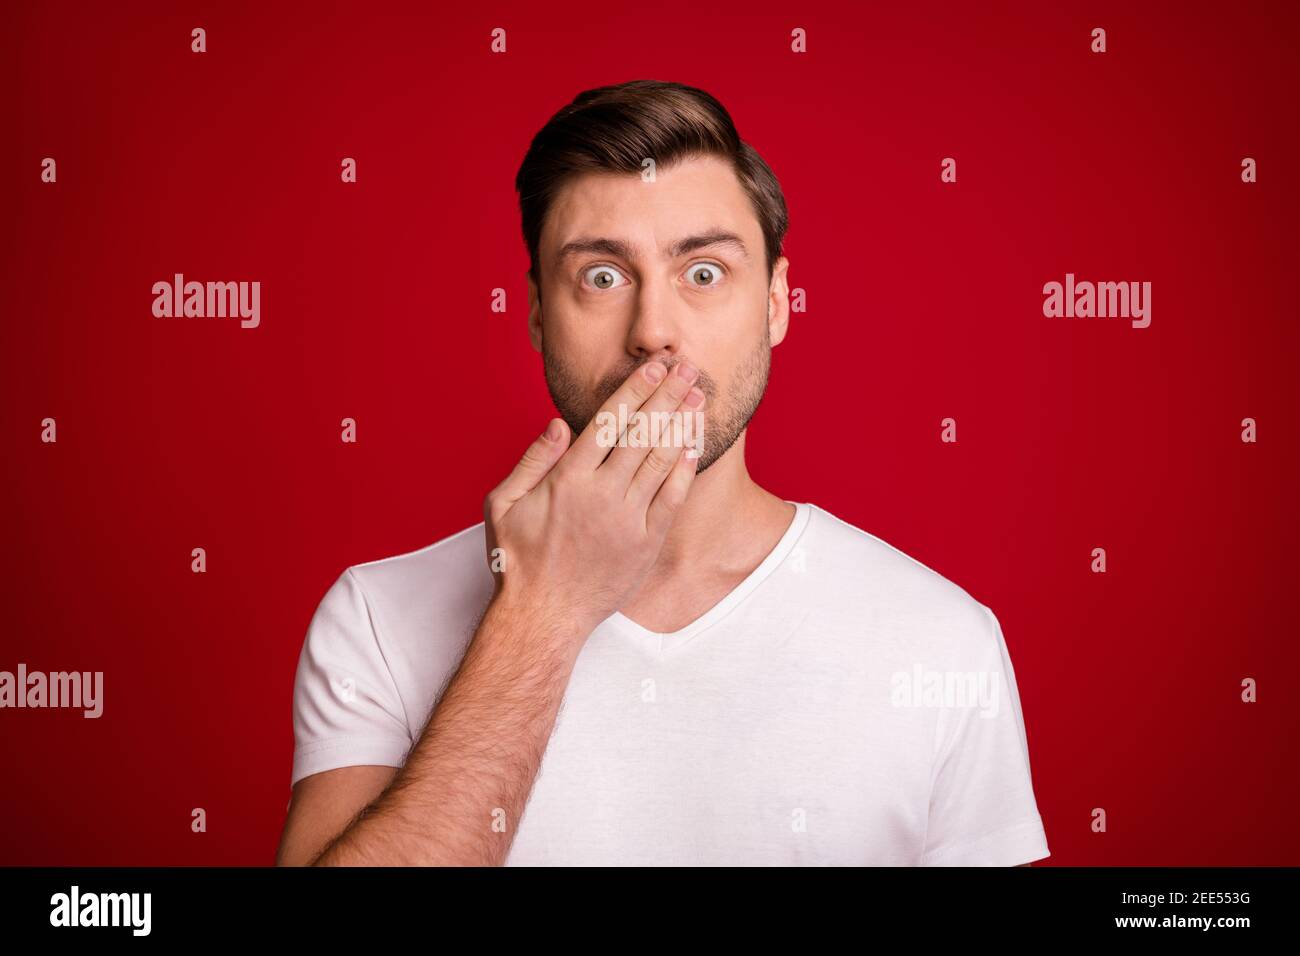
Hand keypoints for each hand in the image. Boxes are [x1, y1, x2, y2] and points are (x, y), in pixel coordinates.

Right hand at [483, 357, 706, 640]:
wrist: (544, 616)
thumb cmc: (518, 560)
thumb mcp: (503, 505)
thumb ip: (532, 461)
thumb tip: (559, 424)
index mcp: (569, 480)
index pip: (610, 421)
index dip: (636, 389)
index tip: (654, 366)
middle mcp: (603, 494)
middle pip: (644, 432)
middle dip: (667, 394)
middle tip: (686, 368)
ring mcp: (629, 519)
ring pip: (662, 459)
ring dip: (682, 423)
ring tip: (697, 396)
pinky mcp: (646, 543)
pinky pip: (673, 498)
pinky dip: (685, 468)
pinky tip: (695, 444)